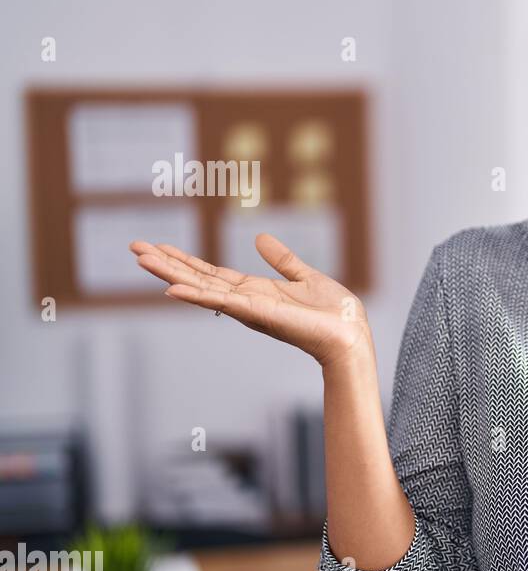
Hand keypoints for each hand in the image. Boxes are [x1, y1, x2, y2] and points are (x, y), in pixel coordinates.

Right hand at [129, 234, 370, 367]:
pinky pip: (220, 302)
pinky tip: (171, 288)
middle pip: (197, 279)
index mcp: (255, 290)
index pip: (211, 273)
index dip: (184, 260)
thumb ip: (282, 259)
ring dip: (170, 275)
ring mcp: (247, 308)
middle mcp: (245, 300)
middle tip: (134, 247)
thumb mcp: (304, 276)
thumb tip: (260, 238)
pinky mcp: (257, 313)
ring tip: (141, 260)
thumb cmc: (334, 313)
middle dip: (166, 264)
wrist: (350, 333)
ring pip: (201, 289)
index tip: (158, 246)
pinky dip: (196, 295)